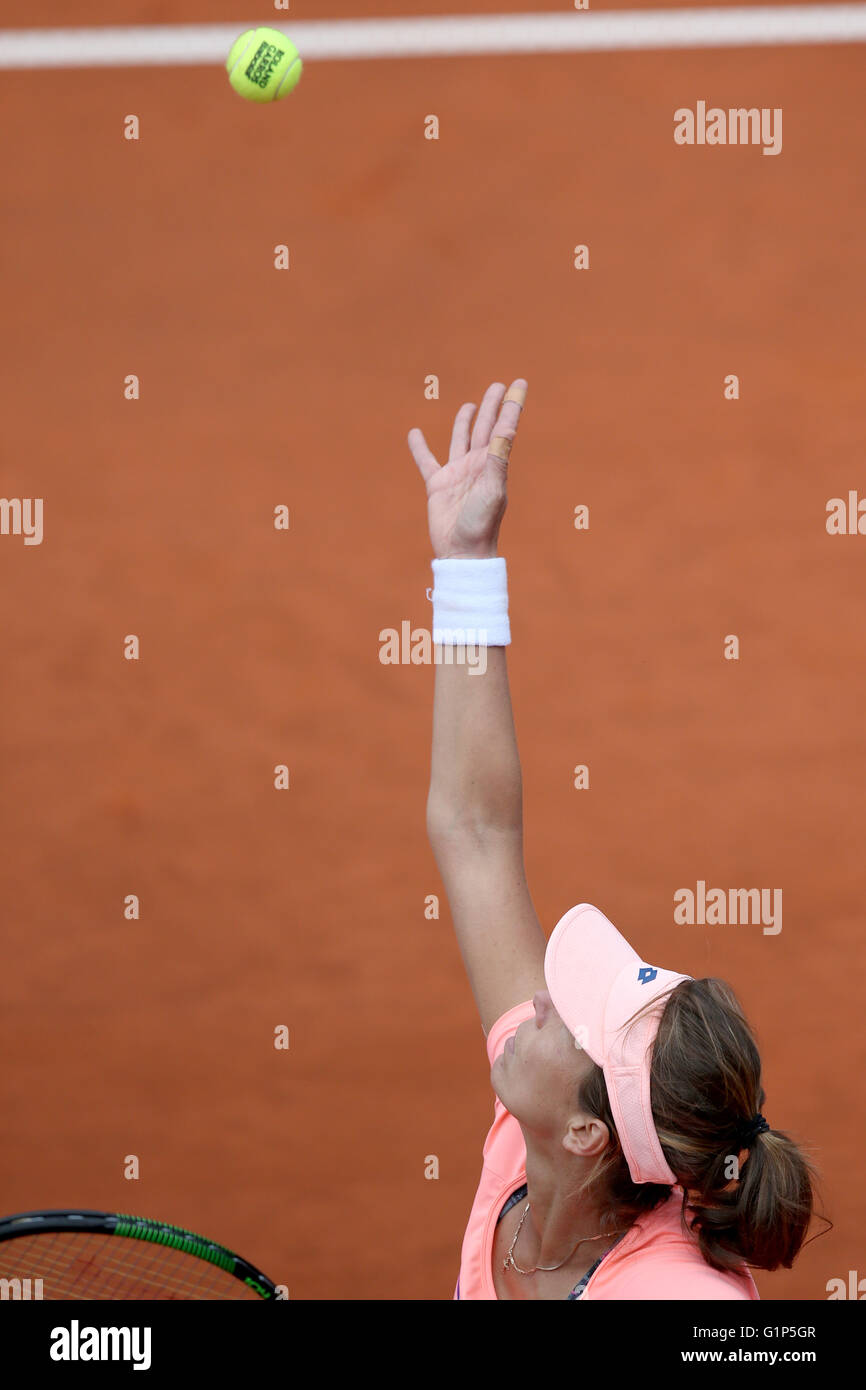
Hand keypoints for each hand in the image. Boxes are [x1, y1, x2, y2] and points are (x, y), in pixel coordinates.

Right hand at [408, 379, 526, 558]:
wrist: (463, 552)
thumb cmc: (482, 523)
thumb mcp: (493, 490)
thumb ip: (497, 459)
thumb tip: (507, 427)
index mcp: (493, 463)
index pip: (504, 427)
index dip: (512, 405)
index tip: (520, 383)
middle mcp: (476, 464)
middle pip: (484, 427)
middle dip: (491, 406)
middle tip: (497, 386)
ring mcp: (457, 473)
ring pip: (460, 439)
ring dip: (464, 421)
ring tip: (470, 405)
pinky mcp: (437, 484)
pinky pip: (426, 460)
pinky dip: (419, 447)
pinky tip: (415, 433)